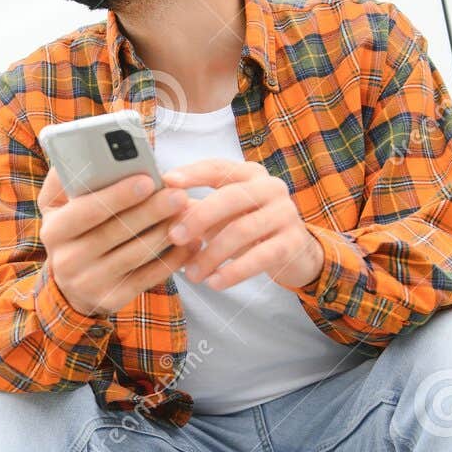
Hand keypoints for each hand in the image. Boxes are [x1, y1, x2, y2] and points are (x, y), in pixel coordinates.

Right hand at [38, 166, 200, 316]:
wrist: (72, 285)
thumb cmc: (74, 231)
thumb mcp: (58, 207)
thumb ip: (66, 179)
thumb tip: (80, 150)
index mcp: (54, 230)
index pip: (86, 210)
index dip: (117, 195)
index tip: (147, 179)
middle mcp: (67, 260)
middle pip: (115, 232)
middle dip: (150, 211)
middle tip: (179, 195)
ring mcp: (89, 283)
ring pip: (136, 254)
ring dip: (165, 232)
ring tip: (188, 213)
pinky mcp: (112, 299)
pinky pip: (148, 277)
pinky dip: (172, 259)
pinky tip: (191, 242)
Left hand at [160, 159, 323, 290]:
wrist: (294, 252)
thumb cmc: (246, 228)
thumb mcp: (220, 216)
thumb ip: (193, 209)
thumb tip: (156, 206)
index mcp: (249, 174)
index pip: (218, 168)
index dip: (192, 173)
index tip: (168, 181)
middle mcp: (270, 188)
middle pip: (230, 197)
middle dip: (198, 218)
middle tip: (174, 238)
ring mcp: (285, 213)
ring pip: (242, 231)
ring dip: (211, 254)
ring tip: (191, 274)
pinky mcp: (293, 242)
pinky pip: (260, 257)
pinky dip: (234, 272)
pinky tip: (214, 283)